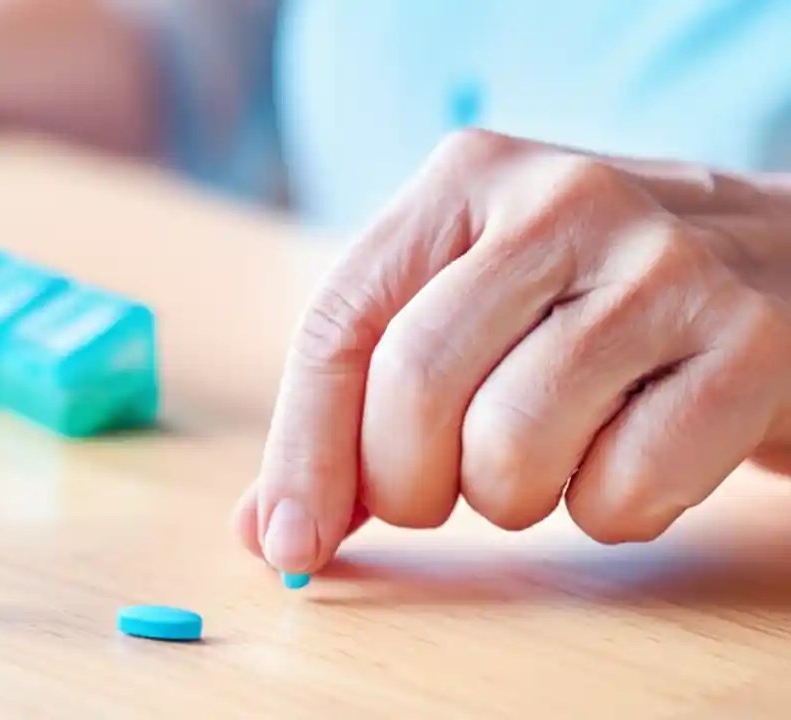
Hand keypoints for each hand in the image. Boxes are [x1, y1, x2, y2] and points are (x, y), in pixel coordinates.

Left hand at [234, 129, 790, 572]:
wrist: (787, 269)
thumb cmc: (589, 304)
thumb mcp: (470, 310)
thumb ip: (360, 406)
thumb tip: (268, 529)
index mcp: (467, 177)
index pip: (340, 324)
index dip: (302, 452)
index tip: (289, 541)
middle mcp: (562, 199)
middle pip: (413, 386)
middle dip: (407, 483)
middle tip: (444, 491)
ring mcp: (664, 265)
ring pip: (511, 447)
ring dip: (513, 497)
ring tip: (550, 455)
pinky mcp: (753, 344)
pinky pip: (622, 491)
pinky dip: (610, 511)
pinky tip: (636, 454)